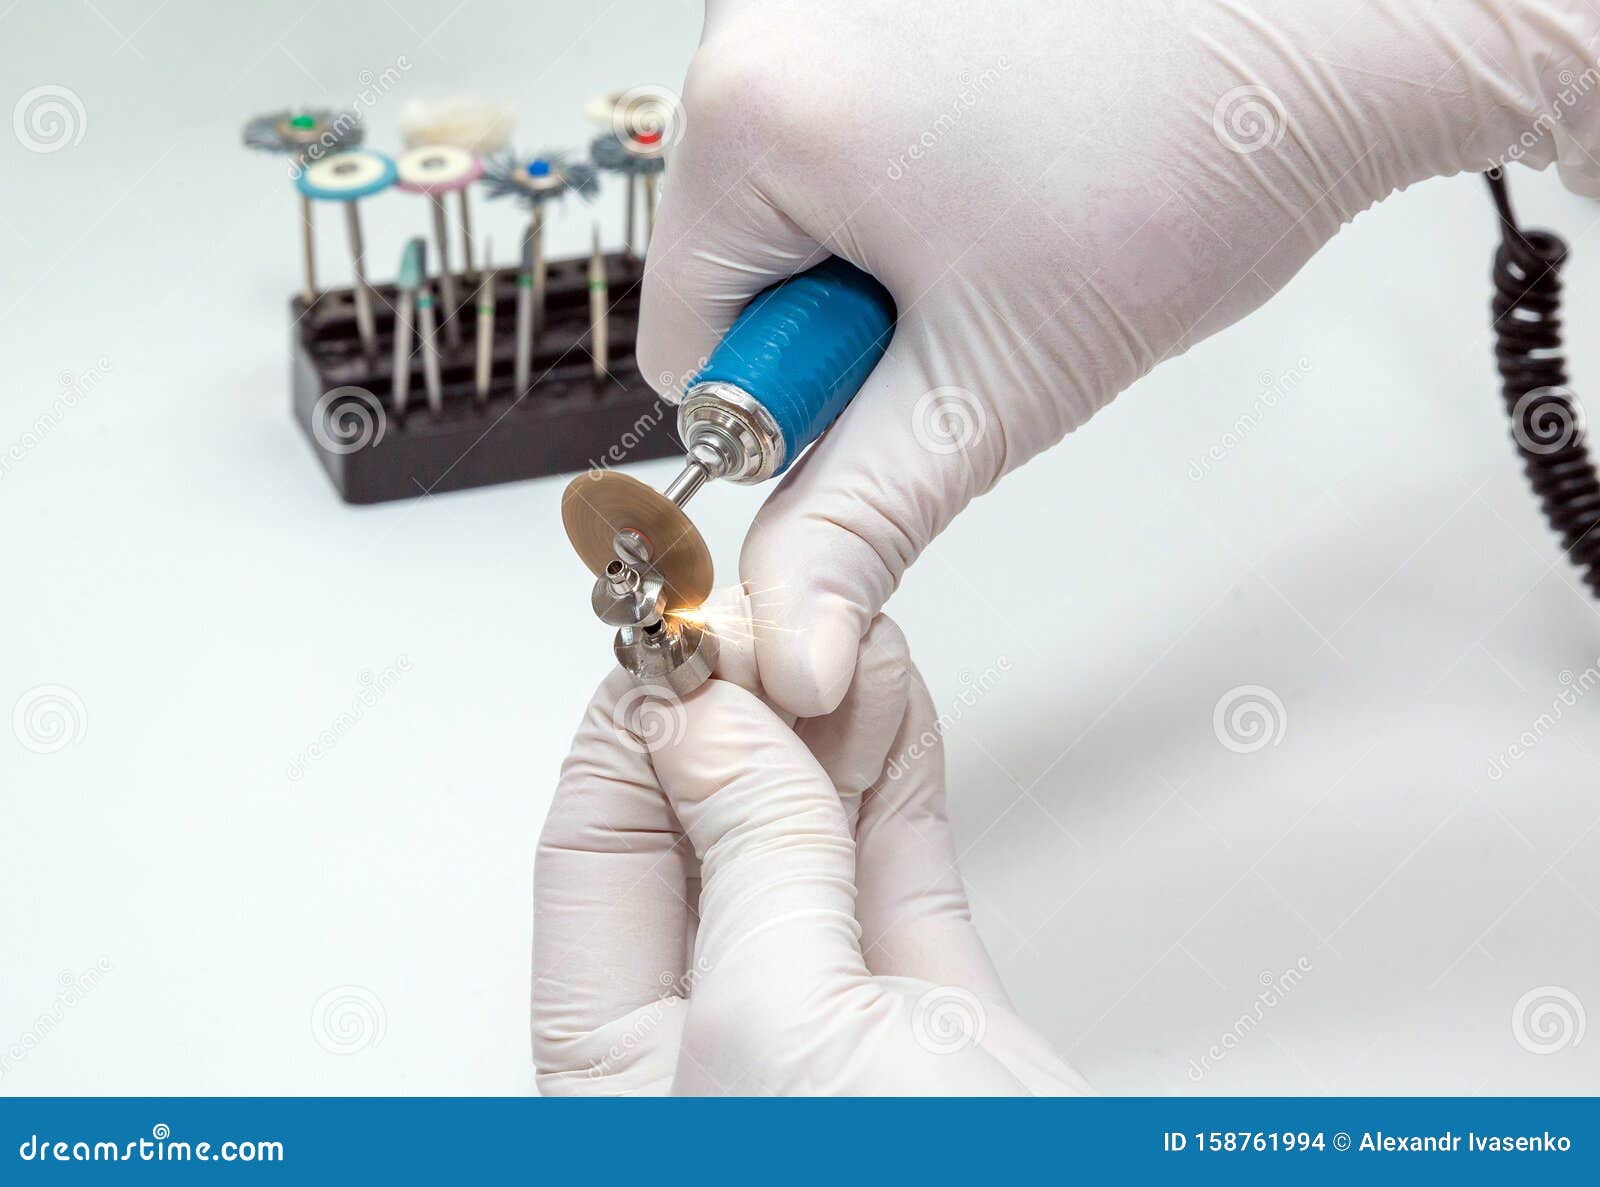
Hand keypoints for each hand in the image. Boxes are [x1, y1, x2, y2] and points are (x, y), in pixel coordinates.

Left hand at [532, 602, 1085, 1094]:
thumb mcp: (781, 1035)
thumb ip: (746, 867)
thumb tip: (704, 731)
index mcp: (621, 1071)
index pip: (597, 854)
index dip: (634, 731)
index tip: (674, 635)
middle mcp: (711, 1044)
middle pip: (702, 832)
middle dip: (735, 714)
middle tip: (765, 612)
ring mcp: (829, 1023)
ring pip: (807, 837)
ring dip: (822, 727)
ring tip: (834, 627)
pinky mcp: (935, 1017)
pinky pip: (899, 867)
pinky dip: (898, 775)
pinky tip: (890, 700)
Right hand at [637, 0, 1599, 715]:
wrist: (1330, 25)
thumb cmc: (1195, 161)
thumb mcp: (993, 386)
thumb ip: (860, 523)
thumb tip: (781, 645)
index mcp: (751, 116)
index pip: (685, 347)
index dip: (806, 394)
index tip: (922, 353)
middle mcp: (754, 17)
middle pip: (732, 260)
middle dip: (843, 303)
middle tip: (981, 275)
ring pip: (785, 191)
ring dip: (875, 228)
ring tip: (1004, 202)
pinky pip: (832, 109)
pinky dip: (900, 150)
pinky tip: (1003, 141)